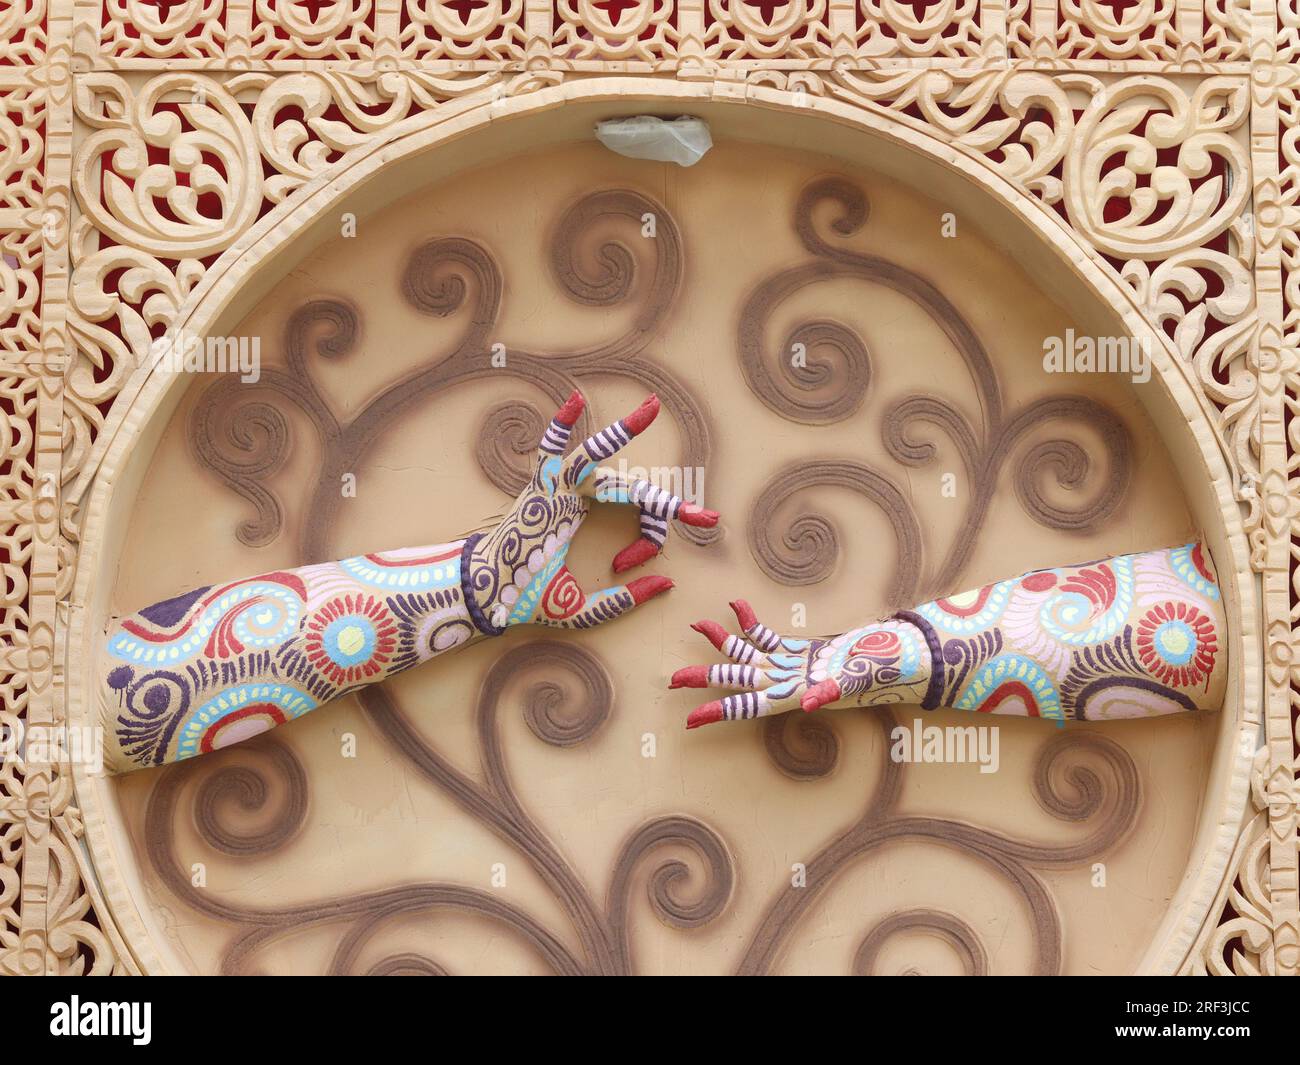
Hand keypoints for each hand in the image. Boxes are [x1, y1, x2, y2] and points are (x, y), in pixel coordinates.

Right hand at [463, 390, 718, 633]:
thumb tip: (668, 582)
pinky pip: (551, 452)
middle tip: (707, 519)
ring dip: (624, 432)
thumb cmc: (530, 601)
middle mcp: (576, 497)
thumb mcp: (586, 608)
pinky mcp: (539, 489)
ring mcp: (557, 489)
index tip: (638, 566)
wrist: (491, 601)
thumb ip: (624, 599)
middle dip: (669, 504)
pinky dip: (560, 426)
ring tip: (651, 409)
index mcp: (586, 517)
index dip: (650, 538)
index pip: (635, 514)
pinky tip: (574, 400)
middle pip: (632, 491)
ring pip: (600, 459)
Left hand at [668, 600, 919, 727]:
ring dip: (722, 643)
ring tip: (698, 625)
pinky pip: (767, 637)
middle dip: (705, 679)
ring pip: (747, 655)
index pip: (748, 706)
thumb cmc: (883, 672)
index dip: (719, 711)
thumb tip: (812, 700)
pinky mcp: (800, 649)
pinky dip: (751, 622)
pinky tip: (736, 606)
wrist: (901, 657)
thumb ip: (833, 690)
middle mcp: (787, 682)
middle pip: (736, 681)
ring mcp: (791, 665)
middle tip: (672, 679)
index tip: (690, 718)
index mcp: (794, 695)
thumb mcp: (858, 680)